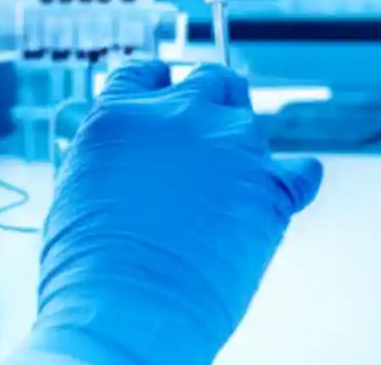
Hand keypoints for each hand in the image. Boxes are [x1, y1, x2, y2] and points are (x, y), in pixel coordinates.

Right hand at [23, 62, 323, 363]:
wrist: (129, 307)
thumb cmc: (89, 266)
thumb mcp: (79, 190)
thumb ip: (109, 155)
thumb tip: (124, 155)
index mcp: (122, 114)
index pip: (143, 73)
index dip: (154, 87)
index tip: (161, 100)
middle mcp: (180, 114)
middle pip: (212, 79)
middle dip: (211, 100)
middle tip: (205, 140)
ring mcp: (231, 144)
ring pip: (251, 123)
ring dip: (241, 151)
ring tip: (224, 196)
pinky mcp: (272, 184)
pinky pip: (302, 169)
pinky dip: (295, 181)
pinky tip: (282, 196)